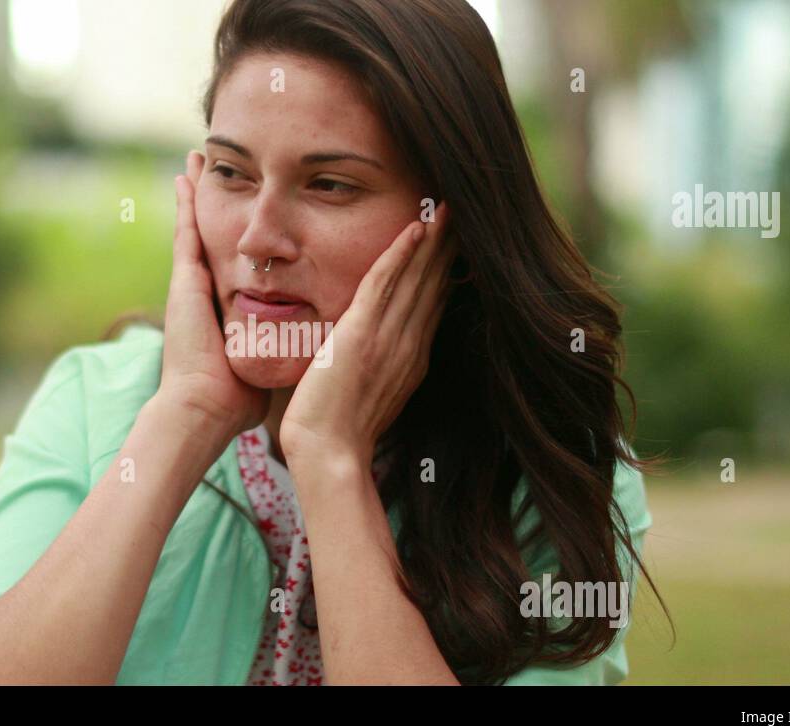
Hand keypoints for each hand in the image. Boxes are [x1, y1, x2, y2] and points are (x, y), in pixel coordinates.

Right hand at [158, 150, 269, 440]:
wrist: (209, 406)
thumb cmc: (240, 396)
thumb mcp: (270, 360)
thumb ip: (286, 349)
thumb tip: (312, 349)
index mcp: (229, 307)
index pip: (240, 261)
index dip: (245, 234)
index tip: (255, 206)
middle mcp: (209, 290)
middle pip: (216, 234)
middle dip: (220, 201)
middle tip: (217, 164)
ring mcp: (192, 283)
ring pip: (198, 224)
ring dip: (199, 191)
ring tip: (198, 156)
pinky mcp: (184, 281)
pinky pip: (186, 231)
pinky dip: (186, 203)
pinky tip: (186, 175)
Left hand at [279, 202, 457, 467]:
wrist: (327, 452)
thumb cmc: (337, 430)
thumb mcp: (369, 392)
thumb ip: (378, 366)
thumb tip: (374, 351)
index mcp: (411, 358)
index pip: (434, 304)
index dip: (446, 271)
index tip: (456, 244)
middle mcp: (408, 344)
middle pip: (435, 285)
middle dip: (449, 248)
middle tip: (462, 214)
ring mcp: (389, 338)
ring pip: (417, 278)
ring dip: (434, 241)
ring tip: (448, 209)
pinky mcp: (362, 333)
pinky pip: (385, 283)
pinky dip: (401, 253)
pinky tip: (416, 228)